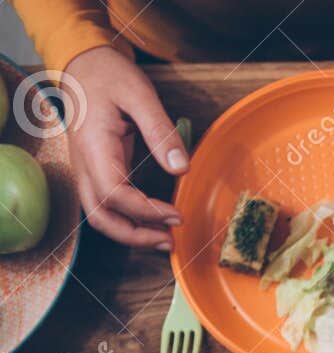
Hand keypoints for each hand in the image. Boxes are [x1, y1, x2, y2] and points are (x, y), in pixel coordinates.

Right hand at [63, 46, 188, 248]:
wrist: (85, 65)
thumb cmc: (109, 76)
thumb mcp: (139, 94)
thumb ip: (160, 131)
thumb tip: (181, 168)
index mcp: (94, 146)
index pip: (114, 193)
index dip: (146, 211)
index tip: (177, 214)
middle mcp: (85, 163)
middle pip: (101, 216)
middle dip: (135, 236)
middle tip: (170, 240)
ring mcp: (87, 169)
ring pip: (101, 215)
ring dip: (131, 233)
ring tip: (166, 238)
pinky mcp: (96, 170)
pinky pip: (107, 204)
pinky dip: (129, 219)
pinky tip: (154, 221)